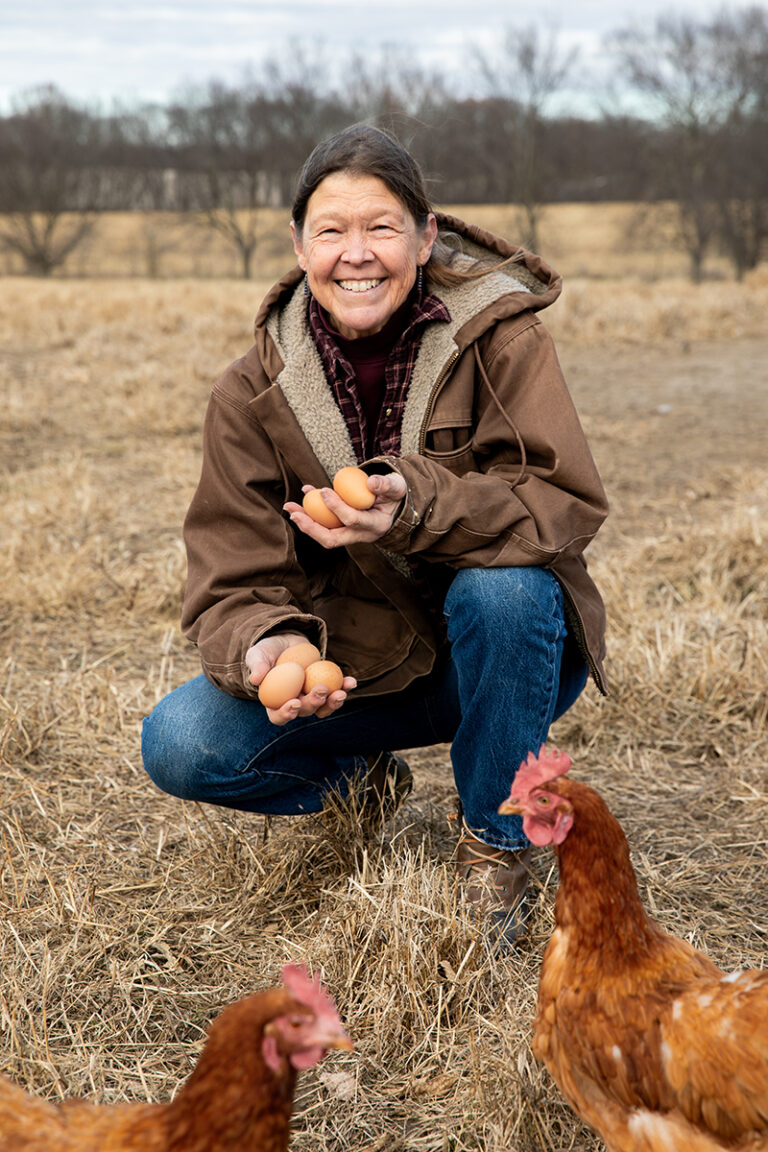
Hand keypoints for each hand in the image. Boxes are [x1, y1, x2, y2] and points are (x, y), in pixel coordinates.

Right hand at [245, 633, 355, 726]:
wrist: (286, 641)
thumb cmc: (267, 651)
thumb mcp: (258, 655)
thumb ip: (257, 666)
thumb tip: (255, 679)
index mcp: (275, 703)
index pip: (278, 716)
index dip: (286, 714)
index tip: (295, 703)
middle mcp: (294, 703)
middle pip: (305, 711)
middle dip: (315, 703)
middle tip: (321, 690)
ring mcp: (311, 696)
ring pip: (323, 707)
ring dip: (333, 702)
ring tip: (341, 692)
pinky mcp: (326, 686)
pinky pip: (336, 691)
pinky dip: (344, 687)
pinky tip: (351, 681)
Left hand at [284, 471, 407, 548]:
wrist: (395, 505)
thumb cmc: (395, 494)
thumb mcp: (396, 487)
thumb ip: (387, 484)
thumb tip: (371, 482)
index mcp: (375, 526)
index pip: (352, 520)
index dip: (336, 507)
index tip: (323, 490)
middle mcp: (361, 536)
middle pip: (332, 539)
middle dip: (310, 528)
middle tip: (294, 514)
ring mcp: (350, 535)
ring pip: (324, 535)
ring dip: (305, 522)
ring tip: (289, 507)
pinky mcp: (342, 529)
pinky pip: (324, 524)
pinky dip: (311, 512)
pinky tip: (305, 493)